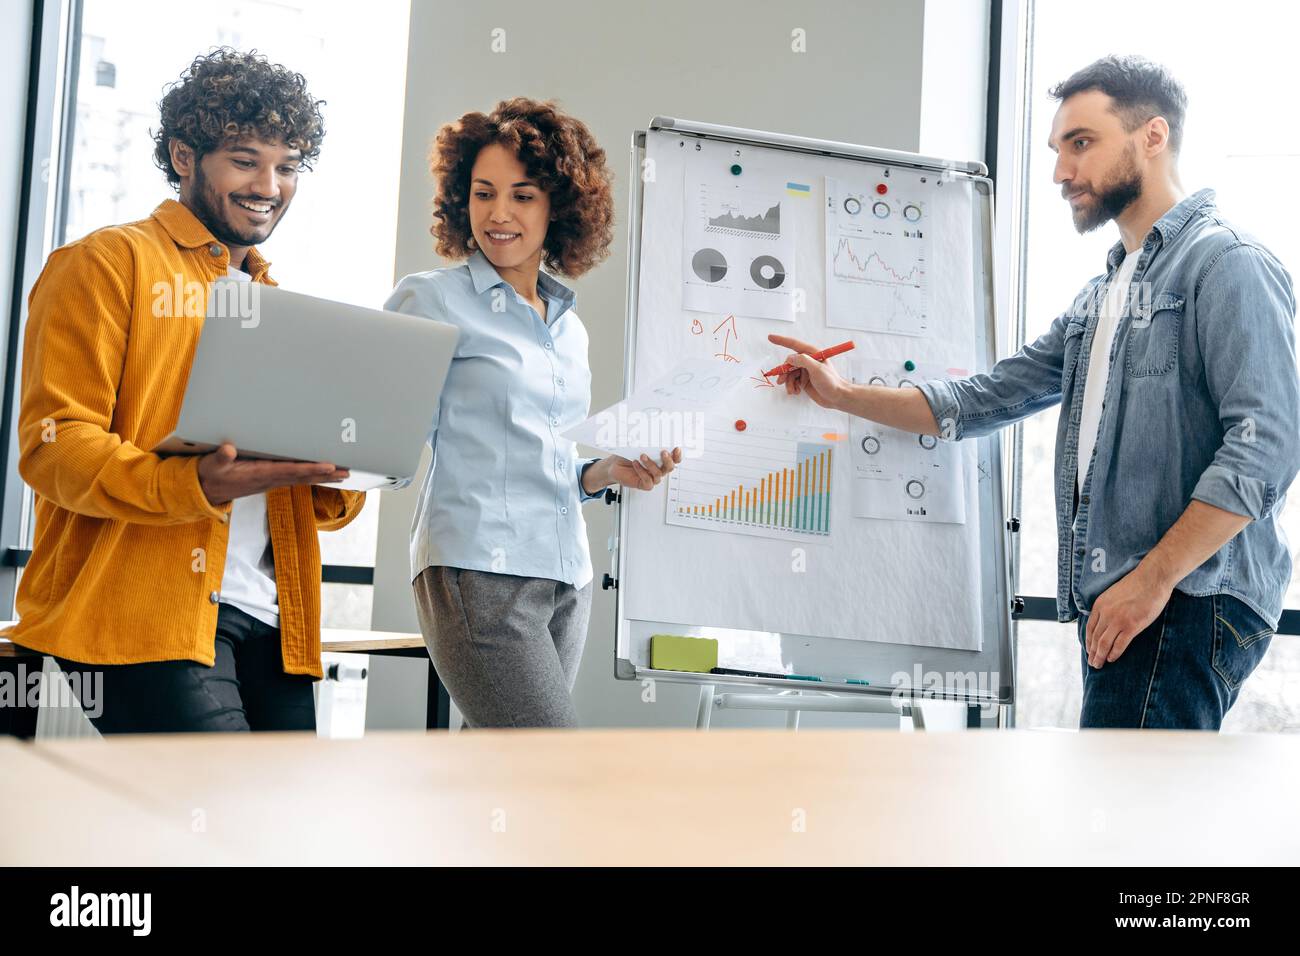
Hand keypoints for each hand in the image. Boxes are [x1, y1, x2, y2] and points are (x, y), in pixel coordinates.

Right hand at [198, 442, 350, 506]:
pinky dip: (312, 475)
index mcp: (259, 474)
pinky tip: (323, 474)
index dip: (310, 468)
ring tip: (343, 473)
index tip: (328, 466)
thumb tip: (228, 449)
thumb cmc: (210, 475)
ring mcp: (272, 480)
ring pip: (303, 478)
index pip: (290, 470)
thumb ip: (220, 458)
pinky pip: (296, 477)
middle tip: (347, 471)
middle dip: (326, 474)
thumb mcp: (211, 466)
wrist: (206, 491)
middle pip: (304, 476)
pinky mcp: (270, 479)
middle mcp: (270, 479)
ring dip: (323, 476)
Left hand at [586, 448, 681, 492]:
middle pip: (670, 467)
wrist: (614, 465)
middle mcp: (658, 469)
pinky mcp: (644, 484)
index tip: (676, 448)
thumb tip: (653, 439)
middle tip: (663, 452)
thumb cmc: (627, 456)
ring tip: (642, 456)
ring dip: (651, 464)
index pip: (674, 459)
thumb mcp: (638, 448)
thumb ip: (648, 446)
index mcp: (660, 460)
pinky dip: (641, 471)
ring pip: (658, 474)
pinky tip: (636, 464)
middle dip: (668, 460)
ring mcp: (652, 478)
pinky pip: (647, 480)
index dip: (677, 455)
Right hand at [767, 334, 852, 409]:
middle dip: (784, 372)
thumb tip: (790, 358)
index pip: (794, 344)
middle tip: (781, 381)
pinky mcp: (804, 380)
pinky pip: (792, 381)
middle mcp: (808, 361)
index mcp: (812, 353)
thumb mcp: (817, 369)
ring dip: (788, 382)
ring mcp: (805, 371)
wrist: (836, 397)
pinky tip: (796, 392)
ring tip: (792, 390)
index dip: (781, 341)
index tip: (770, 337)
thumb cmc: (831, 382)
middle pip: (789, 363)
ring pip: (789, 374)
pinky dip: (791, 386)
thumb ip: (803, 361)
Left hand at [1084, 563, 1172, 667]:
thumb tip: (1106, 620)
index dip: (1088, 641)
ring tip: (1099, 665)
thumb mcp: (1114, 594)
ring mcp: (1118, 620)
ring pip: (1104, 643)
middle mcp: (1106, 613)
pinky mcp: (1131, 626)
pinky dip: (1114, 653)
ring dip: (1100, 656)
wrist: (1152, 578)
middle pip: (1095, 637)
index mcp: (1100, 605)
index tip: (1088, 650)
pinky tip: (1112, 659)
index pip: (1090, 628)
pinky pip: (1119, 644)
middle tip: (1093, 663)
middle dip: (1092, 652)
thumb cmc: (1137, 585)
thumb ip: (1107, 607)